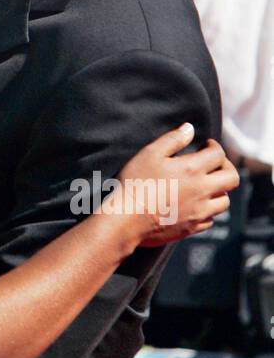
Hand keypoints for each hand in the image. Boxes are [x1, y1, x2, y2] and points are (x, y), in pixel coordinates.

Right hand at [105, 123, 238, 247]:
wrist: (126, 219)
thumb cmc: (136, 183)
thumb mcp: (150, 153)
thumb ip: (173, 139)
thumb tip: (189, 128)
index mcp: (193, 169)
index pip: (219, 154)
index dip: (214, 146)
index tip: (206, 145)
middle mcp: (202, 191)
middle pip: (232, 179)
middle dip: (226, 168)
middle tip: (214, 164)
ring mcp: (199, 212)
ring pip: (224, 202)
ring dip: (219, 191)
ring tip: (205, 186)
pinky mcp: (192, 228)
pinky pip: (210, 220)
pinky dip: (207, 210)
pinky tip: (195, 205)